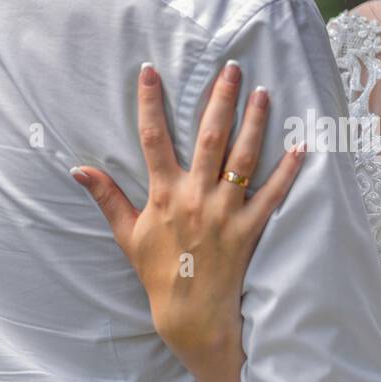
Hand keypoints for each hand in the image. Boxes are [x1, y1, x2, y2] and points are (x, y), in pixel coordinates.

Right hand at [69, 60, 305, 381]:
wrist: (190, 314)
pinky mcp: (250, 229)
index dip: (150, 103)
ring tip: (263, 92)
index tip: (151, 71)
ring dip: (254, 123)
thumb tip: (79, 169)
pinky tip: (301, 146)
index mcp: (163, 194)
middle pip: (209, 138)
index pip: (153, 138)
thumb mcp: (127, 235)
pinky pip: (272, 194)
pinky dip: (288, 171)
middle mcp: (195, 197)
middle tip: (231, 67)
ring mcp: (225, 212)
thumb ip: (107, 198)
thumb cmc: (158, 273)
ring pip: (242, 158)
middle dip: (219, 99)